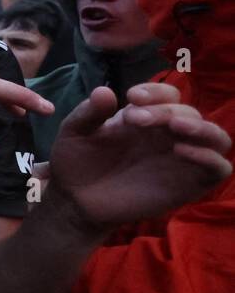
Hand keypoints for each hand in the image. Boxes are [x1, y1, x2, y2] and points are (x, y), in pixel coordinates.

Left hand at [48, 84, 231, 229]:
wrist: (74, 200)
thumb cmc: (77, 163)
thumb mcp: (74, 132)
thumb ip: (88, 112)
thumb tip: (104, 91)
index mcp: (147, 118)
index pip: (169, 96)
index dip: (156, 92)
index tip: (132, 98)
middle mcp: (169, 136)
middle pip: (188, 113)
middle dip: (164, 111)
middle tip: (134, 119)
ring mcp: (182, 160)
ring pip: (215, 137)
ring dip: (201, 128)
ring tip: (175, 126)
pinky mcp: (189, 185)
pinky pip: (218, 168)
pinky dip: (209, 157)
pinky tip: (181, 151)